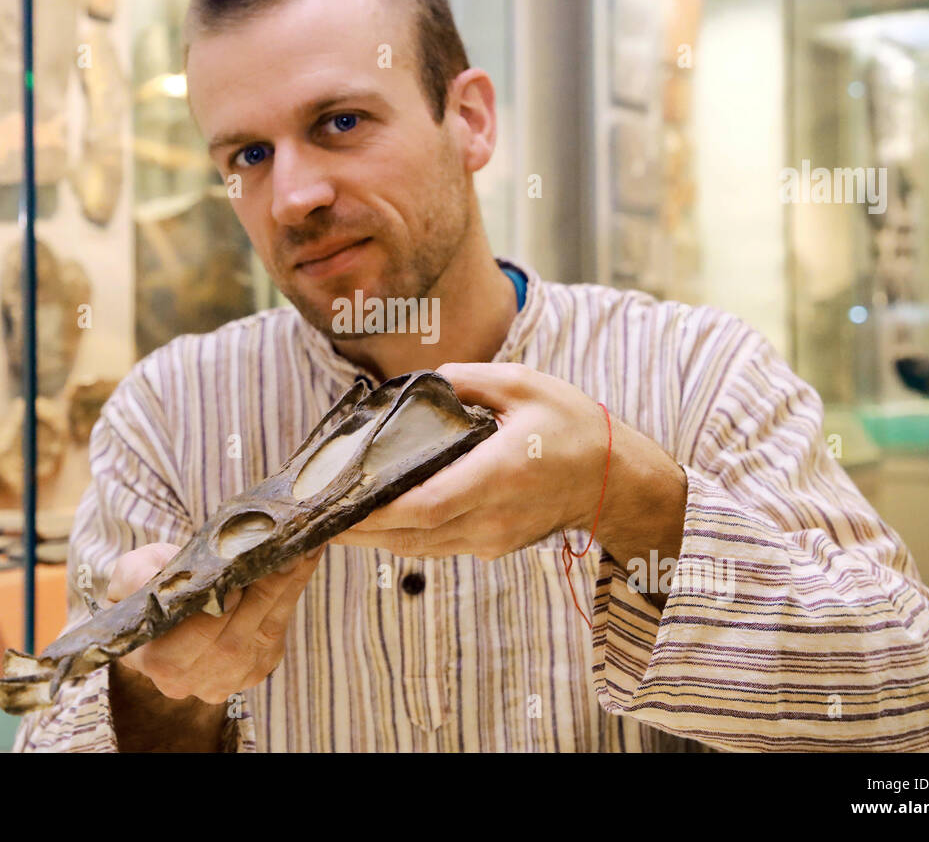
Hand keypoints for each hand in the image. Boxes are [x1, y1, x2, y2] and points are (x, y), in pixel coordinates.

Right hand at [106, 540, 325, 704]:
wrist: (161, 617)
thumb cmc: (144, 589)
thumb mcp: (128, 575)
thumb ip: (135, 577)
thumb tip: (153, 577)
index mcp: (157, 660)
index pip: (194, 633)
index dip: (220, 606)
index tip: (241, 572)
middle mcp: (192, 680)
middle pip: (236, 635)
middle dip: (266, 588)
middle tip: (288, 546)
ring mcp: (228, 680)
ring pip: (264, 631)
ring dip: (289, 586)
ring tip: (305, 544)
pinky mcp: (255, 669)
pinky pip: (278, 630)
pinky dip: (292, 592)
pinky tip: (303, 559)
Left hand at [329, 362, 686, 569]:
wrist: (615, 480)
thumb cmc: (572, 426)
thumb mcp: (524, 384)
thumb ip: (468, 380)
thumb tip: (424, 381)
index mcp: (498, 474)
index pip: (425, 506)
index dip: (376, 511)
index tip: (337, 502)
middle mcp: (491, 516)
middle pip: (410, 537)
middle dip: (358, 528)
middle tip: (314, 512)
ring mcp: (491, 539)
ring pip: (418, 549)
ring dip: (374, 536)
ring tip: (333, 515)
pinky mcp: (491, 547)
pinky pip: (435, 547)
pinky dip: (401, 536)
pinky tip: (376, 516)